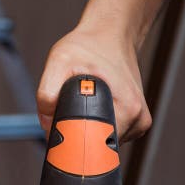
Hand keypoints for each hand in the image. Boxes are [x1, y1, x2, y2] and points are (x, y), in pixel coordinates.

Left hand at [37, 22, 150, 142]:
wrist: (109, 36)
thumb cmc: (86, 46)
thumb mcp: (58, 62)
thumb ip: (47, 95)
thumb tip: (48, 125)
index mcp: (126, 108)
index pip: (97, 148)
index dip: (74, 146)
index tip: (61, 136)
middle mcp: (138, 118)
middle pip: (98, 147)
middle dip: (75, 136)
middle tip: (65, 114)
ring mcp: (138, 121)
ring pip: (101, 142)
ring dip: (85, 130)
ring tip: (80, 104)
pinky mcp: (134, 121)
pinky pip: (107, 135)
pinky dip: (94, 126)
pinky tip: (91, 107)